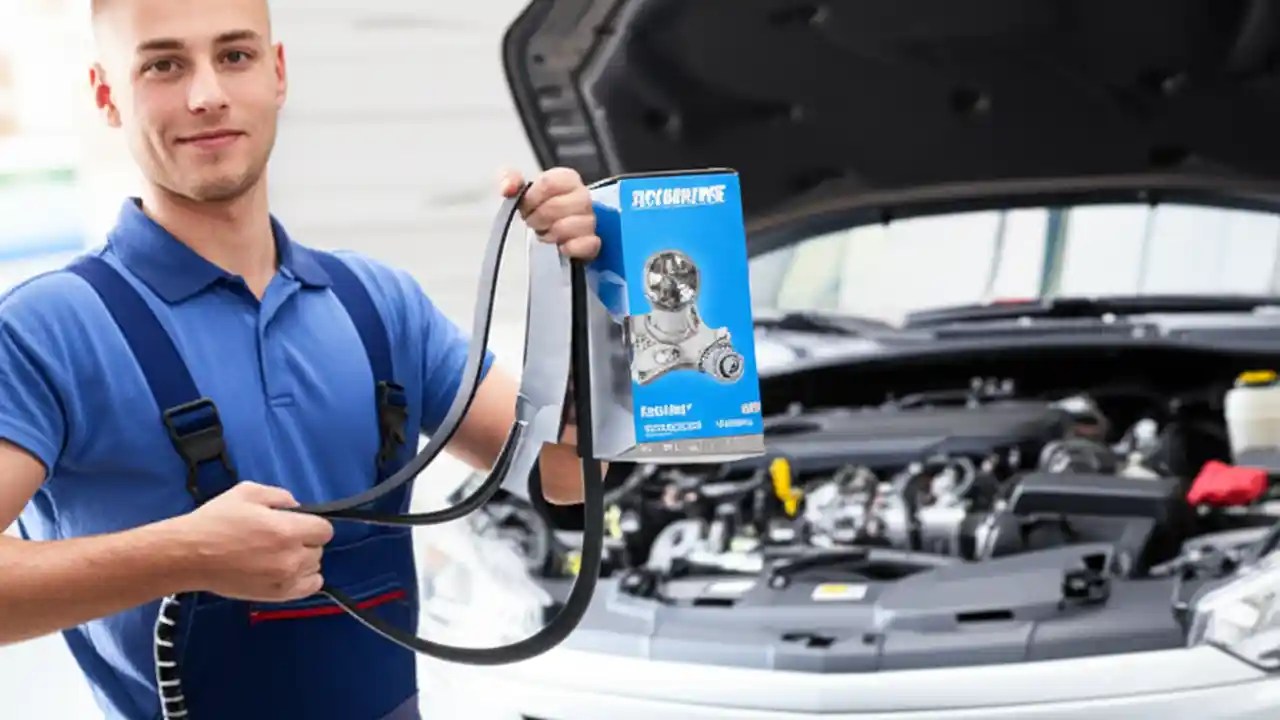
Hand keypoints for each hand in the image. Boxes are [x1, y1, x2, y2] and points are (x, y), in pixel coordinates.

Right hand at [171, 482, 334, 601]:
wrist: (189, 555)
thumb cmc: (216, 521)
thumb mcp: (247, 492)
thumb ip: (279, 496)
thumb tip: (297, 506)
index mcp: (288, 530)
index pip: (324, 529)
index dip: (312, 524)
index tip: (296, 523)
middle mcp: (292, 557)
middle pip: (318, 549)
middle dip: (305, 541)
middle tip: (281, 539)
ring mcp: (286, 579)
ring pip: (314, 568)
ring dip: (303, 561)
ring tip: (279, 556)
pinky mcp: (276, 596)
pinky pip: (309, 589)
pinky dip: (305, 580)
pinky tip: (288, 572)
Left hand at [499, 166, 599, 259]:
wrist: (558, 228)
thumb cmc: (542, 206)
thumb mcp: (523, 189)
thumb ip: (511, 180)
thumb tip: (508, 188)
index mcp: (567, 179)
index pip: (548, 183)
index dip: (531, 198)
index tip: (526, 206)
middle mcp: (582, 196)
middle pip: (555, 207)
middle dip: (537, 218)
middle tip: (535, 222)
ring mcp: (590, 220)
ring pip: (567, 227)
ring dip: (551, 234)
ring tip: (547, 233)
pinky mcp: (593, 242)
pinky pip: (584, 245)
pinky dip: (568, 248)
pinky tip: (561, 246)